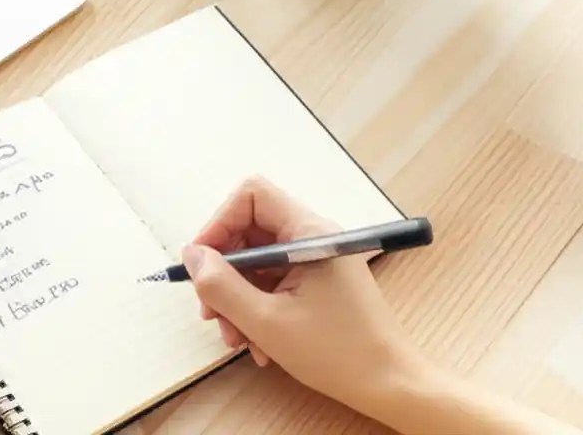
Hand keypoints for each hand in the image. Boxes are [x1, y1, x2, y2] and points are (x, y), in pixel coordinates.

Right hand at [183, 177, 428, 411]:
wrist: (390, 385)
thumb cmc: (338, 352)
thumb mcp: (266, 321)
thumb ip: (221, 285)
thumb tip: (192, 256)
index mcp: (309, 233)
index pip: (251, 197)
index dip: (218, 224)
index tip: (201, 264)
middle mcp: (314, 238)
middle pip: (249, 232)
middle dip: (223, 273)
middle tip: (211, 312)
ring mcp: (316, 260)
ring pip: (257, 263)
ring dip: (238, 299)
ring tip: (237, 339)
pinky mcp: (318, 282)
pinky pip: (273, 282)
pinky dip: (258, 309)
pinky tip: (259, 344)